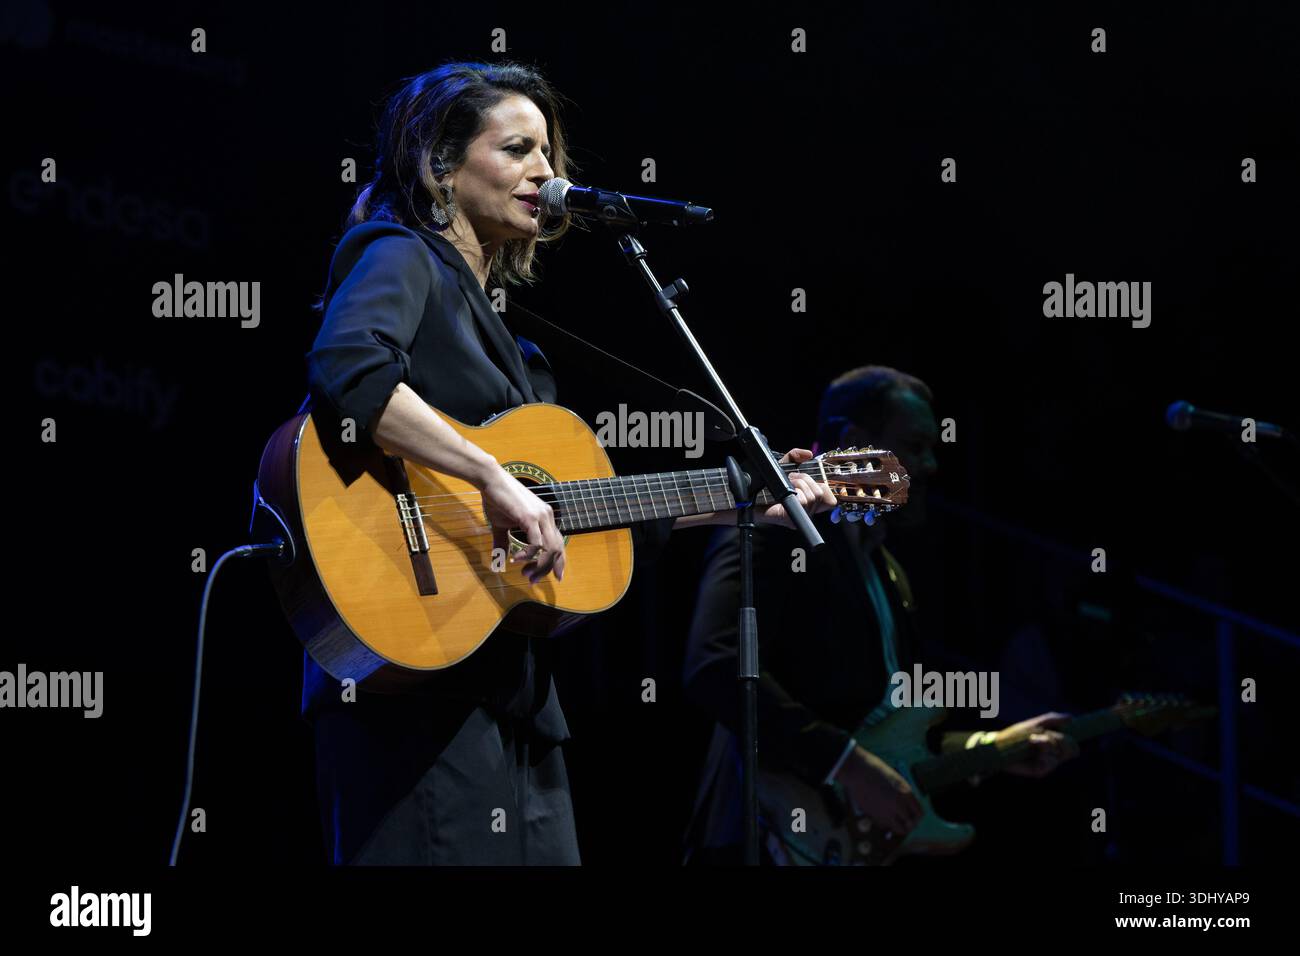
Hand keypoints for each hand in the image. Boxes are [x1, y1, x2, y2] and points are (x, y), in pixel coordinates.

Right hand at [479, 468, 565, 583]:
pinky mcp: (530, 517)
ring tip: (526, 575)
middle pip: (557, 548)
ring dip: (539, 566)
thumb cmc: (496, 499)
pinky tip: (516, 560)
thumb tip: (498, 561)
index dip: (559, 561)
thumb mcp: (500, 525)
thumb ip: (503, 542)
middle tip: (535, 581)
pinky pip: (536, 543)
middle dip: (549, 568)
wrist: (490, 479)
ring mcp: (540, 516)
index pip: (558, 542)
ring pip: (549, 548)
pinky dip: (528, 555)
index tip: (557, 576)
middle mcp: (546, 516)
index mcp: (544, 517)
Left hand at [755, 448, 837, 528]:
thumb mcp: (783, 465)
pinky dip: (796, 490)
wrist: (748, 493)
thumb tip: (808, 454)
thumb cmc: (765, 483)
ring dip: (800, 483)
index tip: (814, 481)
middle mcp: (806, 512)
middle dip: (807, 480)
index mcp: (808, 502)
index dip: (825, 488)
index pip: (831, 501)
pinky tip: (786, 490)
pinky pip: (804, 502)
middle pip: (822, 494)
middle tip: (793, 479)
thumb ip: (795, 456)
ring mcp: (799, 517)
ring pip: (813, 496)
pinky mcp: (791, 518)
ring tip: (788, 483)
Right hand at [833, 745, 922, 838]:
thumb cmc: (876, 771)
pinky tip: (883, 815)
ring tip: (896, 822)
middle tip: (906, 822)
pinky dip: (886, 824)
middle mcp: (898, 804)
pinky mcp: (875, 816)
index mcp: (906, 793)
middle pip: (911, 824)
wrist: (857, 771)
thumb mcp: (896, 780)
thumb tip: (908, 807)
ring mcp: (886, 812)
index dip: (917, 817)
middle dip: (909, 824)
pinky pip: (886, 826)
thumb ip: (904, 794)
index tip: (913, 817)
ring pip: (899, 829)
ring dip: (899, 827)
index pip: (919, 814)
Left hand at [997, 712, 1079, 776]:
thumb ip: (1053, 720)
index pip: (1073, 746)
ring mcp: (1047, 764)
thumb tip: (1072, 718)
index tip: (1063, 731)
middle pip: (1070, 749)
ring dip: (1045, 744)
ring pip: (1059, 754)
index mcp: (1054, 746)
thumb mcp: (1036, 724)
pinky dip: (1042, 754)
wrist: (1000, 745)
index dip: (1072, 740)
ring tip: (1031, 740)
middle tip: (1043, 734)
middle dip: (1058, 739)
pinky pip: (1050, 762)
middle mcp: (1053, 756)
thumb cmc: (1017, 734)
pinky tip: (1033, 752)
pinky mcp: (1040, 771)